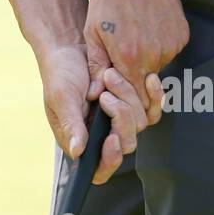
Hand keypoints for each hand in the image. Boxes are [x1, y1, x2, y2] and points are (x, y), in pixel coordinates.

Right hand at [37, 43, 160, 184]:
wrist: (72, 46)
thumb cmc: (60, 74)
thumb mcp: (61, 98)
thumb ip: (71, 124)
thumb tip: (77, 152)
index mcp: (81, 140)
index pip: (100, 168)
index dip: (110, 159)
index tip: (112, 139)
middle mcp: (102, 135)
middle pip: (126, 144)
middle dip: (120, 118)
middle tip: (104, 95)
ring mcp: (120, 120)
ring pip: (140, 124)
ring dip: (129, 98)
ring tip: (110, 76)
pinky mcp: (134, 104)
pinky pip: (153, 108)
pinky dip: (154, 95)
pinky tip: (149, 80)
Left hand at [84, 0, 188, 128]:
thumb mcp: (93, 30)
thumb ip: (96, 66)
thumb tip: (95, 94)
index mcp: (130, 59)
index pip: (133, 98)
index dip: (125, 96)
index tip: (116, 86)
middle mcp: (155, 57)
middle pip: (146, 85)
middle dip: (134, 78)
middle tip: (122, 52)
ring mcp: (172, 46)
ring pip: (158, 67)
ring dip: (146, 60)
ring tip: (133, 34)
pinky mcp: (182, 36)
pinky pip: (168, 51)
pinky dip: (158, 45)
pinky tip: (148, 26)